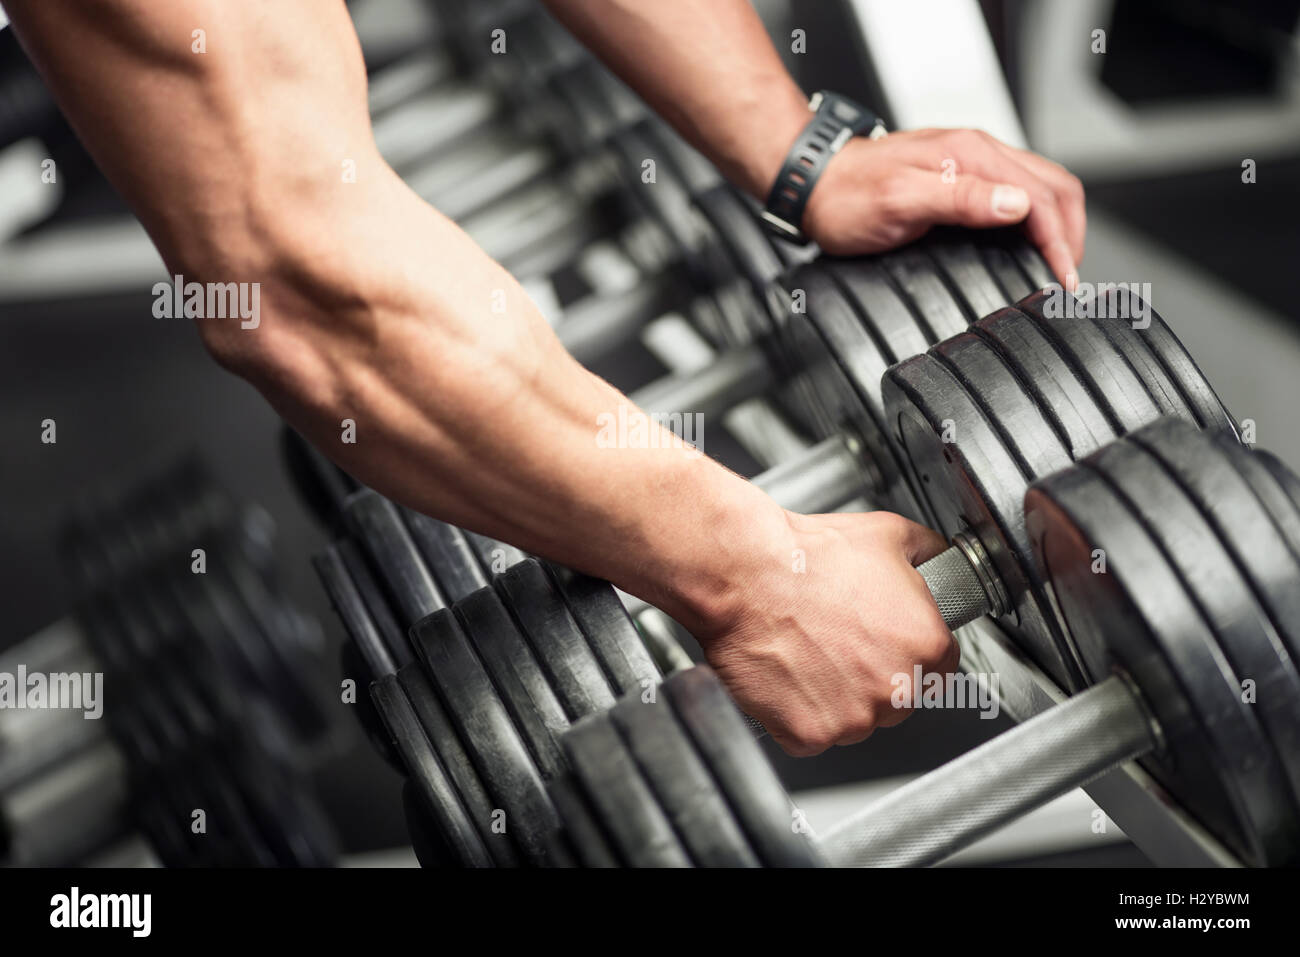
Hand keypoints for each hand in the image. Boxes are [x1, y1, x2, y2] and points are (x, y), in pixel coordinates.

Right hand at [697, 510, 956, 755]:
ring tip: (812, 654)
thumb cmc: (807, 558)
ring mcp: (853, 718)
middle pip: (900, 699)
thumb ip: (931, 553)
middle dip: (875, 676)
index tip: (887, 642)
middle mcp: (897, 688)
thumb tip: (941, 563)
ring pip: (856, 721)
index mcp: (927, 644)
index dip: (911, 651)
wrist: (746, 575)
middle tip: (842, 642)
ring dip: (839, 698)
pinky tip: (790, 674)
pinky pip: (812, 735)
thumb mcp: (889, 534)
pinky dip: (799, 713)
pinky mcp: (810, 735)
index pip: (940, 667)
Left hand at [802, 128, 1085, 289]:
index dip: (1060, 241)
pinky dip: (1036, 221)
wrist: (815, 185)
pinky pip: (1016, 195)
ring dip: (1058, 225)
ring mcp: (972, 165)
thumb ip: (961, 201)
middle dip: (1071, 233)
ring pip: (1040, 189)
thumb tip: (1017, 206)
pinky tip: (1030, 245)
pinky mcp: (962, 180)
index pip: (1042, 195)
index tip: (1064, 279)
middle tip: (1069, 277)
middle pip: (1054, 187)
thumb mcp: (902, 201)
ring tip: (1059, 264)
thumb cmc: (847, 197)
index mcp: (972, 155)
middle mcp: (978, 154)